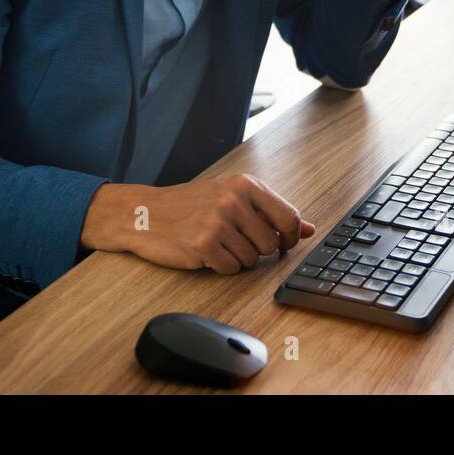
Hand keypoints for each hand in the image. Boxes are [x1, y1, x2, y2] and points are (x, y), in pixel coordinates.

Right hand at [81, 174, 315, 273]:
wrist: (144, 213)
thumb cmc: (192, 205)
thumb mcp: (233, 197)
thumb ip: (272, 212)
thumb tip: (309, 229)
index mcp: (245, 184)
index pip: (289, 217)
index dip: (291, 237)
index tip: (284, 244)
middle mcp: (233, 200)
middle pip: (271, 244)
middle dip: (258, 250)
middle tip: (237, 241)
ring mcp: (218, 223)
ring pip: (252, 259)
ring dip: (237, 258)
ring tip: (218, 243)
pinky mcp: (203, 245)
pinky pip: (231, 269)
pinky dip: (221, 266)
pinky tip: (206, 252)